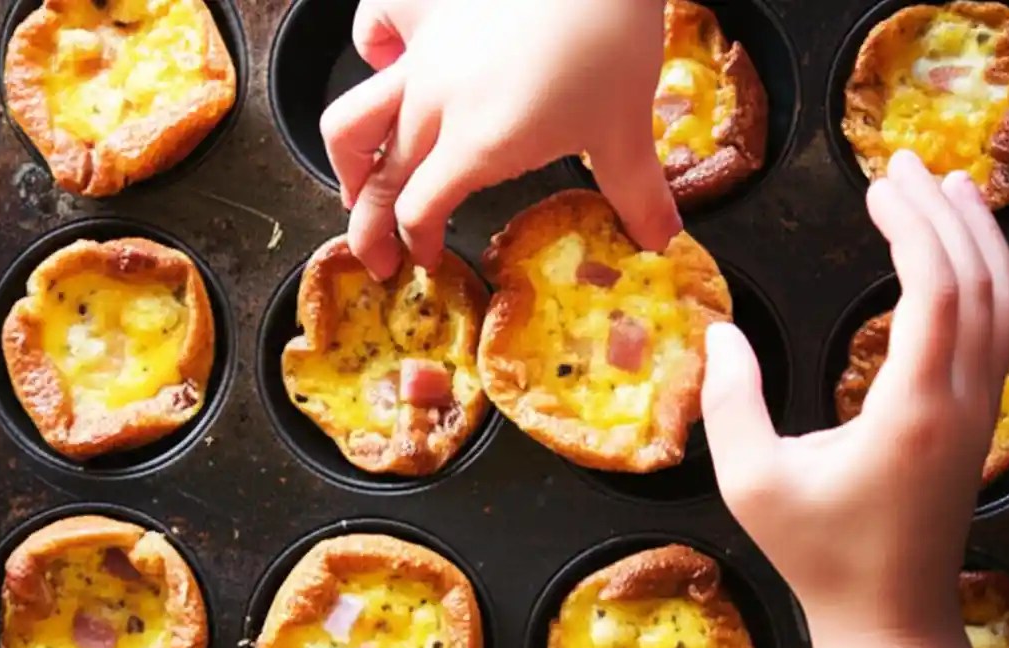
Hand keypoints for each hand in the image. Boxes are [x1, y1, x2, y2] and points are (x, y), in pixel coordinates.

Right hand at [321, 0, 682, 278]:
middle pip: (379, 179)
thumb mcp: (626, 126)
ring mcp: (421, 52)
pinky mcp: (421, 5)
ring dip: (348, 158)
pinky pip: (374, 30)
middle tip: (373, 256)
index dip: (415, 244)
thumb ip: (636, 191)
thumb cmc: (610, 39)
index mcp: (477, 144)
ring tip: (355, 179)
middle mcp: (435, 104)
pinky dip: (374, 51)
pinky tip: (392, 62)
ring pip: (353, 116)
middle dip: (367, 227)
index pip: (419, 212)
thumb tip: (660, 239)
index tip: (425, 260)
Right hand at [702, 150, 1008, 647]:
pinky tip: (959, 260)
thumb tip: (721, 332)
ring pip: (1005, 303)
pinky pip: (1000, 330)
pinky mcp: (978, 421)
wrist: (888, 615)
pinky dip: (985, 279)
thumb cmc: (819, 552)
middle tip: (906, 163)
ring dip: (979, 238)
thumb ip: (732, 401)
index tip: (877, 185)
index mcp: (912, 409)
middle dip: (948, 213)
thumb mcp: (752, 481)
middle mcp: (963, 401)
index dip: (913, 225)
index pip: (935, 290)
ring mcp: (981, 412)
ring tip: (948, 187)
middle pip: (981, 281)